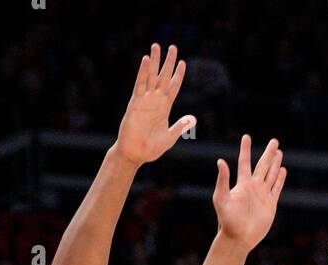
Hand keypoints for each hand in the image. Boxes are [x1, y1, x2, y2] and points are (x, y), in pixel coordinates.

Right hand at [114, 44, 194, 166]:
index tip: (183, 62)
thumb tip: (193, 119)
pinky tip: (146, 60)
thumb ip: (180, 127)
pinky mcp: (135, 102)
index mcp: (164, 108)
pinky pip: (140, 84)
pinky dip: (143, 72)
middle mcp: (155, 101)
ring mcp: (145, 100)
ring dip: (155, 61)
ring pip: (151, 76)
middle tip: (172, 47)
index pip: (173, 87)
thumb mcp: (169, 137)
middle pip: (164, 77)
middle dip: (168, 62)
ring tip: (156, 46)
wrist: (135, 154)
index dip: (178, 75)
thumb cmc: (150, 148)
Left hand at [214, 135, 285, 250]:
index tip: (246, 137)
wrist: (238, 238)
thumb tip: (220, 161)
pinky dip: (280, 179)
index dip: (246, 150)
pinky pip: (277, 188)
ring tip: (279, 152)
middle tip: (274, 141)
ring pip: (271, 175)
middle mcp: (253, 187)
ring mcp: (262, 195)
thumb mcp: (221, 199)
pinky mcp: (270, 204)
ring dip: (275, 164)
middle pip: (263, 166)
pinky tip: (283, 170)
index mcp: (242, 184)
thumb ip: (222, 180)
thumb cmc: (228, 220)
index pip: (244, 162)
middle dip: (268, 153)